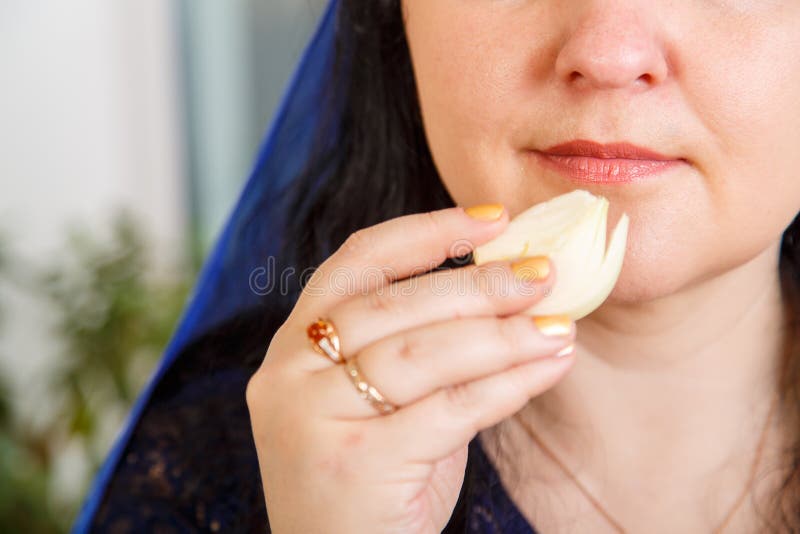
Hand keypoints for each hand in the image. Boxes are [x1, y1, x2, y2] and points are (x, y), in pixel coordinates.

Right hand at [246, 205, 576, 532]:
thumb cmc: (373, 479)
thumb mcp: (379, 401)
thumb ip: (420, 346)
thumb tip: (510, 293)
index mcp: (293, 348)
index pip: (356, 264)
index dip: (424, 233)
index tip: (492, 220)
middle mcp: (288, 376)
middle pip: (394, 306)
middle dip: (477, 286)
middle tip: (543, 274)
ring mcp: (312, 420)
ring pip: (423, 354)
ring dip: (501, 334)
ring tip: (558, 323)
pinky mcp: (354, 465)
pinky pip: (449, 410)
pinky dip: (507, 384)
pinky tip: (548, 366)